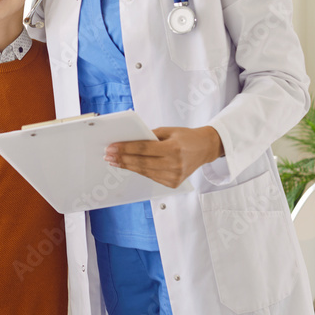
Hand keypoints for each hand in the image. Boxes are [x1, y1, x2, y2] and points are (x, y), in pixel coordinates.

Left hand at [105, 126, 223, 187]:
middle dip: (122, 159)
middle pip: (142, 162)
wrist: (205, 148)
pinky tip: (129, 166)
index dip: (126, 148)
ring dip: (127, 166)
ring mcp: (175, 176)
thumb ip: (150, 136)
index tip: (112, 147)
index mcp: (174, 148)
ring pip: (145, 172)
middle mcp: (175, 164)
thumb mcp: (169, 130)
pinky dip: (139, 171)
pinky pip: (151, 177)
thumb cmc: (186, 137)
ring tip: (114, 161)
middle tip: (108, 155)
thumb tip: (128, 140)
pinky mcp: (173, 183)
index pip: (144, 149)